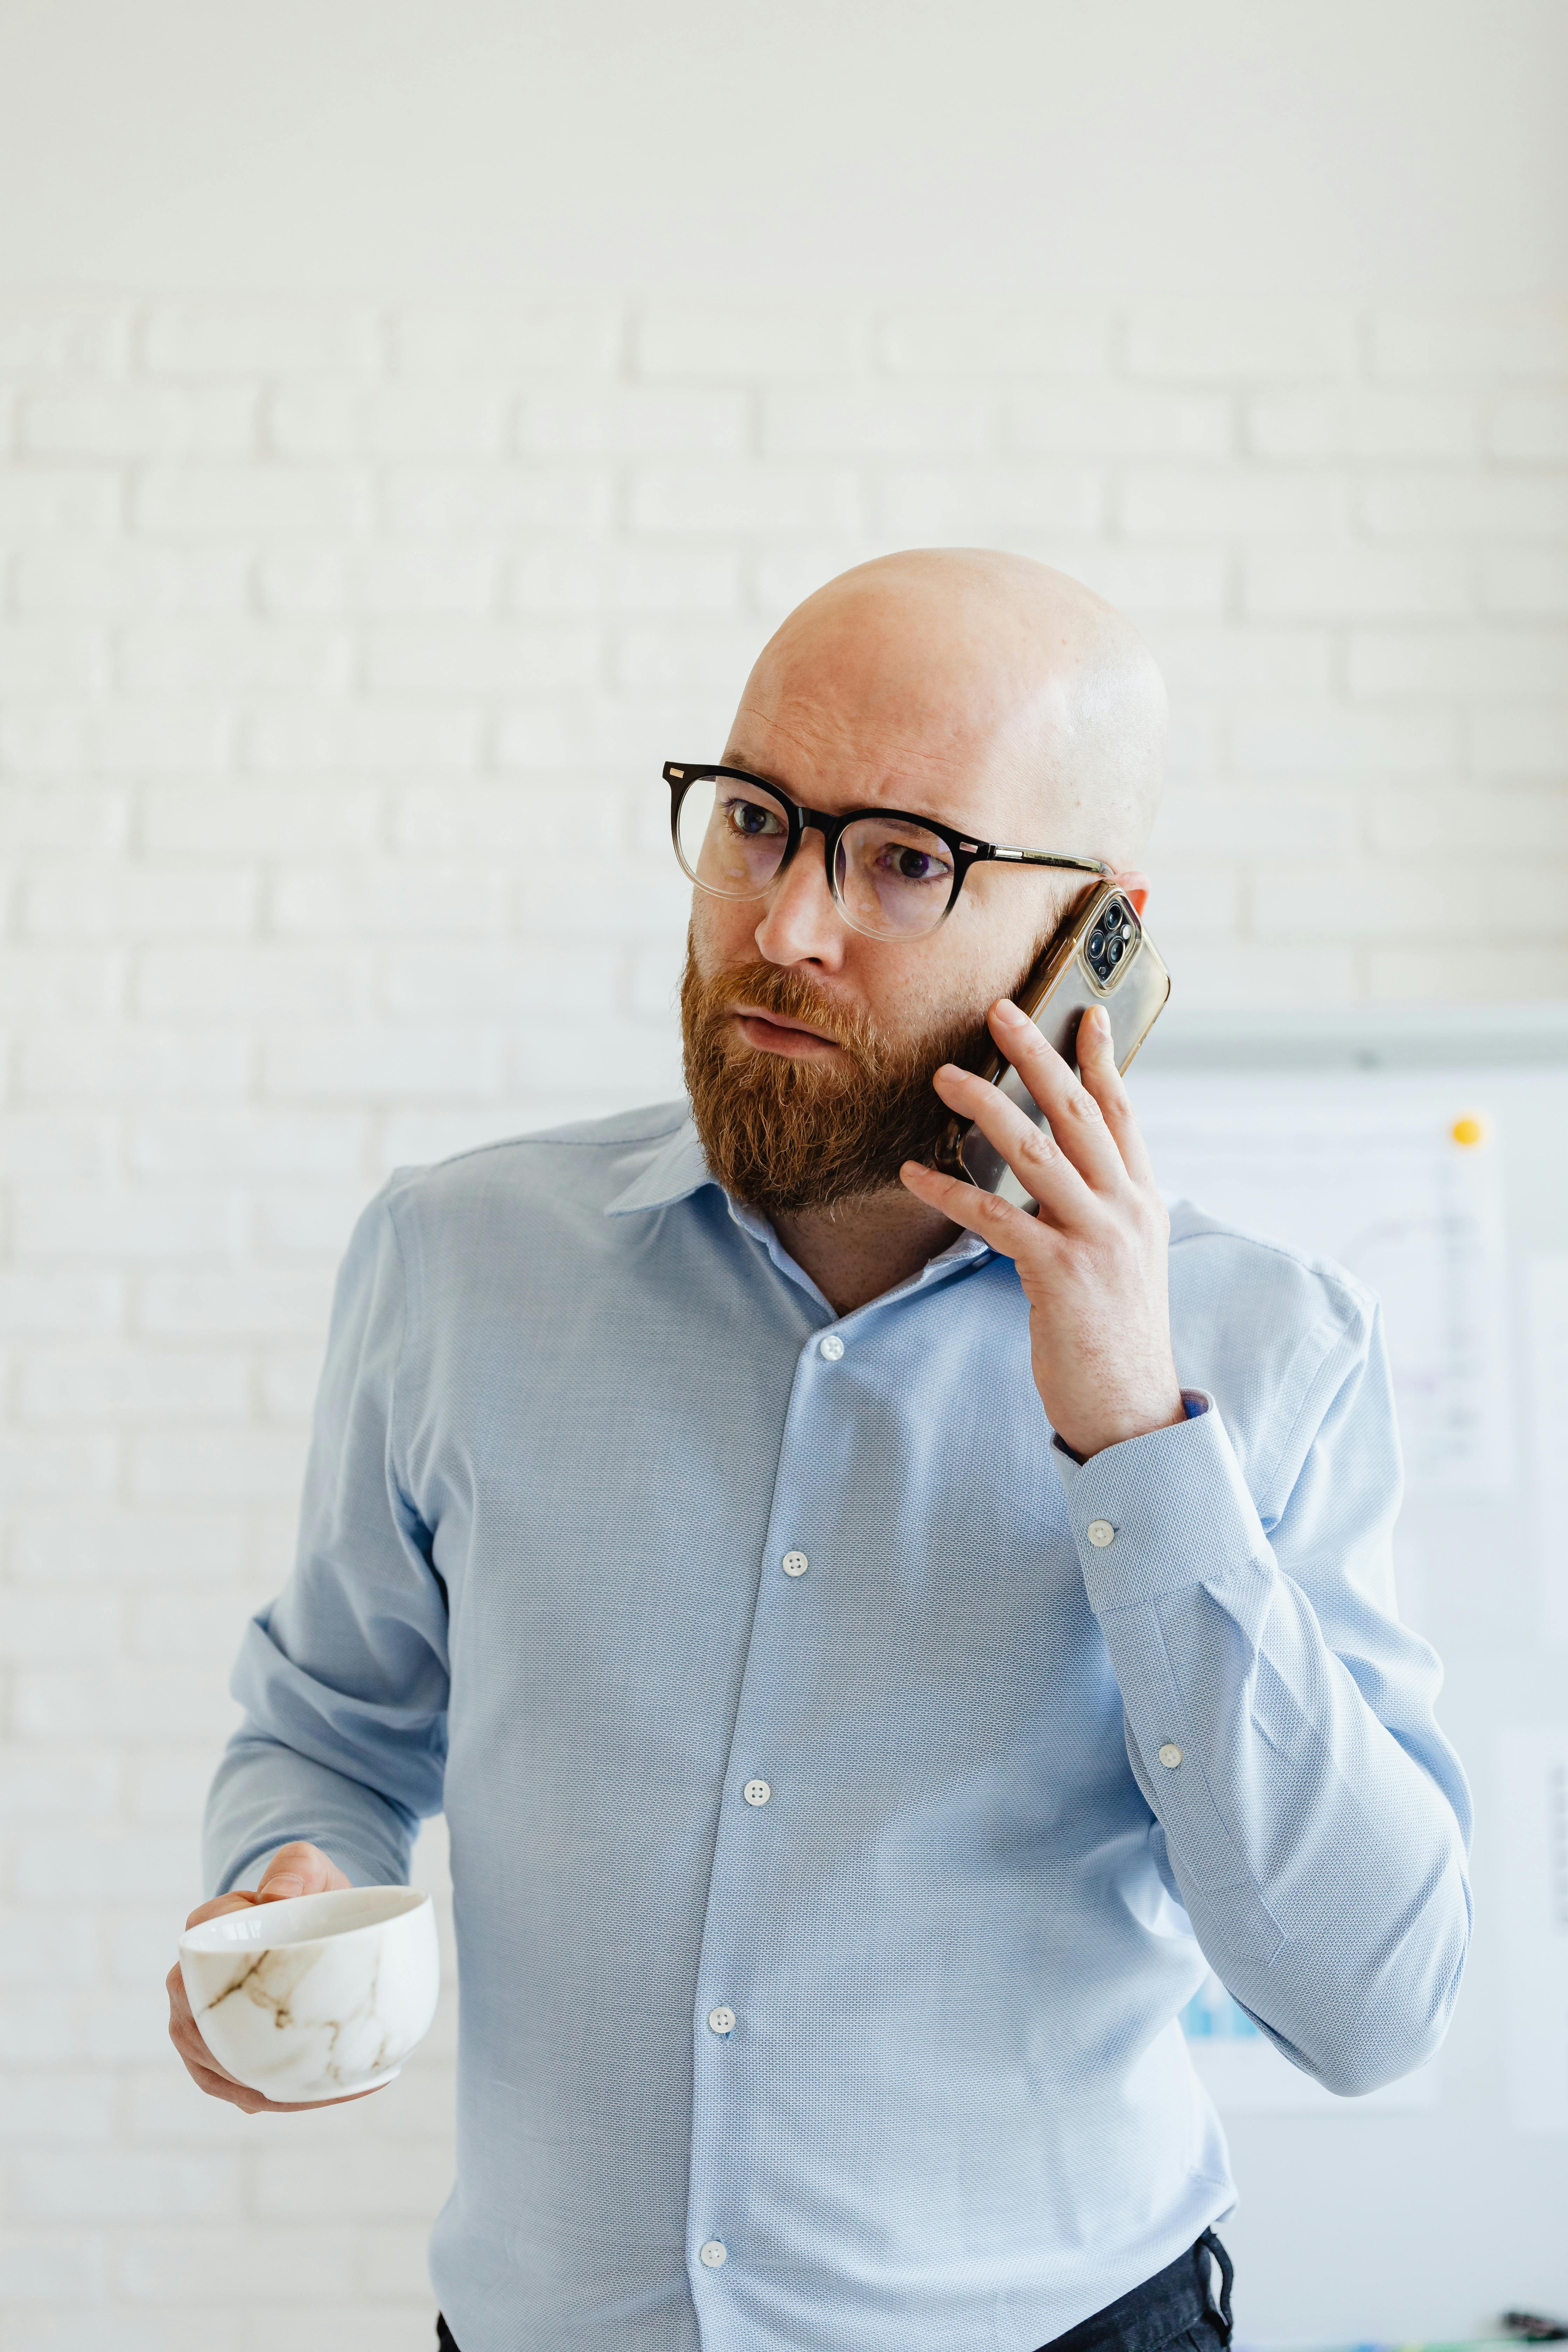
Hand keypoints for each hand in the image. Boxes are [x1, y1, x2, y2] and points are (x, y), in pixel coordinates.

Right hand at [166, 1840, 381, 2114]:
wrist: (311, 1921)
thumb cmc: (306, 1894)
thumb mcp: (308, 1866)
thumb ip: (296, 1866)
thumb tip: (276, 1897)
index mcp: (202, 1937)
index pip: (207, 1959)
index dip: (247, 1975)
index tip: (305, 1979)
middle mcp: (188, 1990)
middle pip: (209, 2038)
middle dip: (260, 2056)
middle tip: (325, 2062)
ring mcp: (198, 2034)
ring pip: (226, 2075)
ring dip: (277, 2089)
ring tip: (336, 2087)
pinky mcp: (219, 2065)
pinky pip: (241, 2091)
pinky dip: (282, 2098)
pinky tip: (329, 2094)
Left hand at [900, 1000, 1184, 1459]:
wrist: (1132, 1407)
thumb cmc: (1114, 1336)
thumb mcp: (1120, 1260)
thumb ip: (1098, 1210)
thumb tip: (1061, 1174)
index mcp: (1143, 1202)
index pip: (1122, 1114)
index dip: (1102, 1061)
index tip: (1083, 1014)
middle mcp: (1127, 1210)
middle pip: (1079, 1113)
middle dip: (1038, 1056)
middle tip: (999, 1011)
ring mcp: (1098, 1239)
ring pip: (1037, 1151)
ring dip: (987, 1107)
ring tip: (944, 1076)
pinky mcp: (1061, 1273)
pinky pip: (997, 1218)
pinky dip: (951, 1192)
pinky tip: (914, 1175)